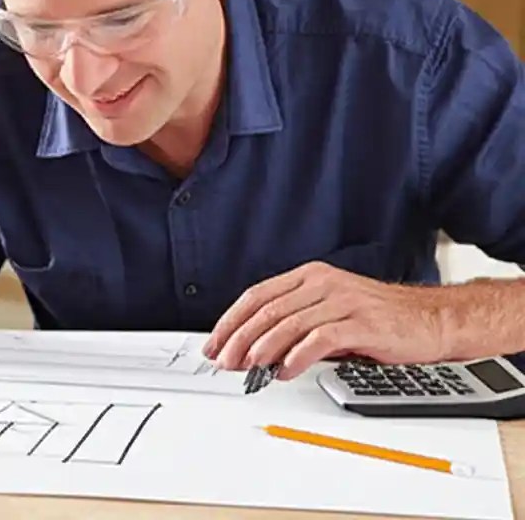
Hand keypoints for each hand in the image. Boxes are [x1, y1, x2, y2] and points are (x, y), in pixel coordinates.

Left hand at [203, 261, 447, 379]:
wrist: (432, 319)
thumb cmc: (380, 319)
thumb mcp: (330, 312)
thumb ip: (295, 324)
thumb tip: (252, 351)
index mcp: (310, 276)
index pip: (257, 296)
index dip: (230, 321)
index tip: (214, 343)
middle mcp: (323, 283)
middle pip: (267, 310)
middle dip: (239, 338)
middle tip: (224, 362)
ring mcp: (344, 301)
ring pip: (289, 323)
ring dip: (263, 349)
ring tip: (247, 368)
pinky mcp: (363, 322)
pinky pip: (320, 338)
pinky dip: (297, 356)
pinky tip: (284, 371)